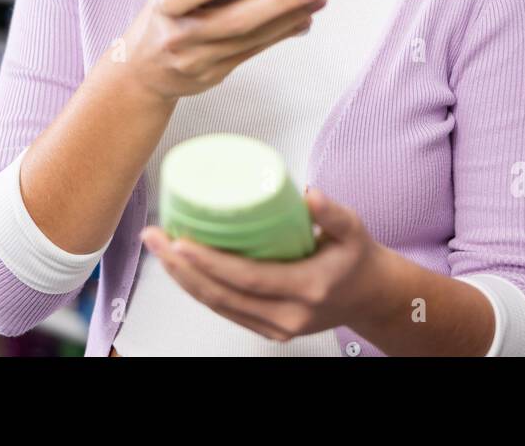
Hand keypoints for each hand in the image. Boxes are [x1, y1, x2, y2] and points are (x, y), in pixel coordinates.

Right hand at [114, 0, 326, 101]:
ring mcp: (198, 61)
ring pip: (250, 39)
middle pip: (232, 22)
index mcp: (162, 9)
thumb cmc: (162, 19)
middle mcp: (179, 38)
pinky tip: (302, 18)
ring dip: (289, 18)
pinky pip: (253, 51)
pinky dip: (280, 33)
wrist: (141, 72)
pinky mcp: (215, 75)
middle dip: (276, 3)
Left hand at [140, 187, 385, 341]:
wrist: (370, 296)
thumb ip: (332, 212)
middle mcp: (289, 315)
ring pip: (218, 306)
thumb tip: (308, 192)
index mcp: (307, 288)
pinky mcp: (270, 331)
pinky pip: (226, 312)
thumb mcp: (353, 229)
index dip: (210, 262)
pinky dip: (199, 291)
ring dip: (183, 280)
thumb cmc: (357, 257)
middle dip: (182, 268)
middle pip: (222, 295)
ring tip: (158, 249)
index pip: (248, 279)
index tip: (180, 240)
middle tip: (154, 237)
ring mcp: (278, 328)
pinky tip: (180, 269)